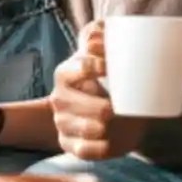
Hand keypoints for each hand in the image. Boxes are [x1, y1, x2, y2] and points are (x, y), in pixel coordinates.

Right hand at [50, 21, 144, 159]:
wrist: (121, 113)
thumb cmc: (112, 80)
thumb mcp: (107, 56)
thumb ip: (100, 36)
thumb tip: (98, 31)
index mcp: (66, 73)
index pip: (75, 68)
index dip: (90, 67)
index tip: (108, 68)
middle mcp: (60, 98)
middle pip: (70, 102)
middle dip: (93, 105)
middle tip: (115, 108)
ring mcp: (64, 123)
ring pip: (75, 127)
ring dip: (93, 127)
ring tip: (109, 125)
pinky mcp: (72, 145)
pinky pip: (81, 150)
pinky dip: (95, 148)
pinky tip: (107, 142)